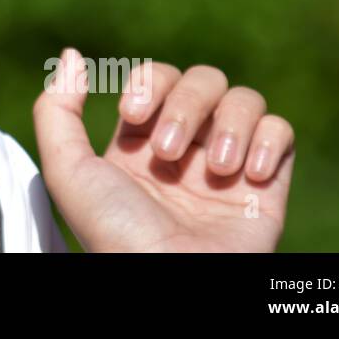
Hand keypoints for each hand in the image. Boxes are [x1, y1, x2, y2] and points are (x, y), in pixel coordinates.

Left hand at [32, 47, 294, 251]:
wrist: (172, 281)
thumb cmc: (116, 233)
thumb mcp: (68, 171)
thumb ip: (57, 111)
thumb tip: (71, 56)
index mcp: (140, 141)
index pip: (157, 76)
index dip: (149, 82)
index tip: (133, 115)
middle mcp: (186, 147)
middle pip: (202, 79)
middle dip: (185, 106)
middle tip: (168, 154)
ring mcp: (227, 163)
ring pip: (244, 98)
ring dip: (230, 123)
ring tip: (217, 171)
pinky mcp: (266, 184)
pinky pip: (281, 130)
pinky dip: (267, 140)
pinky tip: (248, 174)